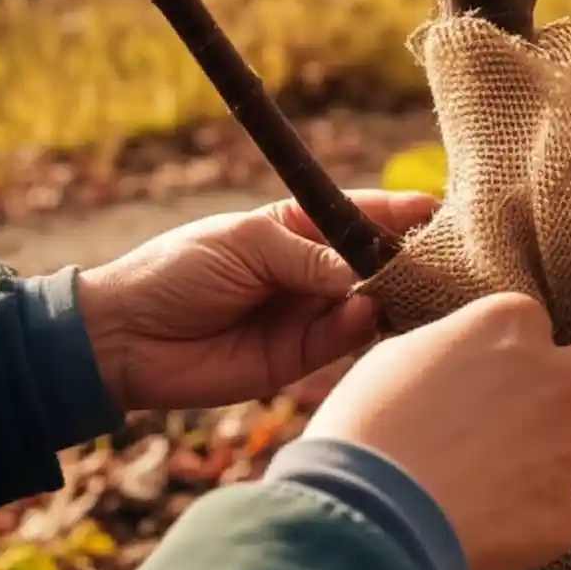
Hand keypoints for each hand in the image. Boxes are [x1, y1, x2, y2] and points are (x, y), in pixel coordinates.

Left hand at [76, 190, 437, 411]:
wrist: (127, 336)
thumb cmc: (178, 270)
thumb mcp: (247, 244)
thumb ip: (310, 256)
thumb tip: (367, 274)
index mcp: (295, 228)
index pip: (358, 216)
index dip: (397, 213)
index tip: (438, 210)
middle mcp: (310, 271)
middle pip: (373, 263)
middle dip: (406, 259)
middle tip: (443, 259)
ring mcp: (307, 315)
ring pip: (367, 305)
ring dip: (391, 296)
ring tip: (416, 287)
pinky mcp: (298, 359)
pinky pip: (341, 341)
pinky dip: (358, 327)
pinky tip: (367, 313)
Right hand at [301, 292, 570, 569]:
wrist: (366, 517)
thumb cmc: (366, 428)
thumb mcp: (396, 358)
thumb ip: (452, 348)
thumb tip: (464, 361)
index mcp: (509, 324)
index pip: (536, 325)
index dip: (514, 354)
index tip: (489, 377)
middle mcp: (554, 378)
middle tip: (528, 420)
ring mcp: (567, 449)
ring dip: (563, 461)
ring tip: (505, 484)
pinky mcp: (566, 515)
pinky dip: (544, 520)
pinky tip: (497, 526)